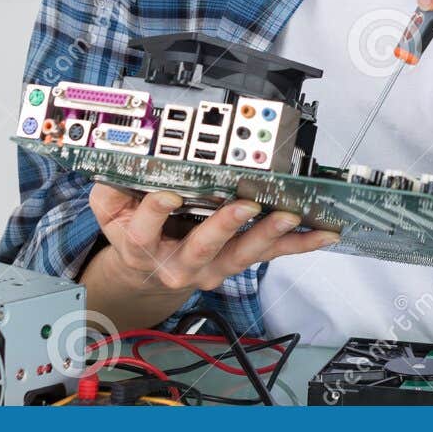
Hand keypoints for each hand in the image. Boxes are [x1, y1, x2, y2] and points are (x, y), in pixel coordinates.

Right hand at [83, 184, 336, 328]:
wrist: (147, 272)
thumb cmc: (134, 232)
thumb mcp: (109, 211)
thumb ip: (110, 188)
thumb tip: (118, 159)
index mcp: (142, 247)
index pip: (145, 230)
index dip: (155, 212)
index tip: (169, 194)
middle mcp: (179, 263)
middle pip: (201, 247)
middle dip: (225, 225)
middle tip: (245, 204)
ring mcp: (212, 267)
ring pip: (242, 254)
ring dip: (269, 234)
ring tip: (291, 215)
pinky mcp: (238, 262)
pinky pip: (271, 254)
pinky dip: (299, 244)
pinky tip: (323, 234)